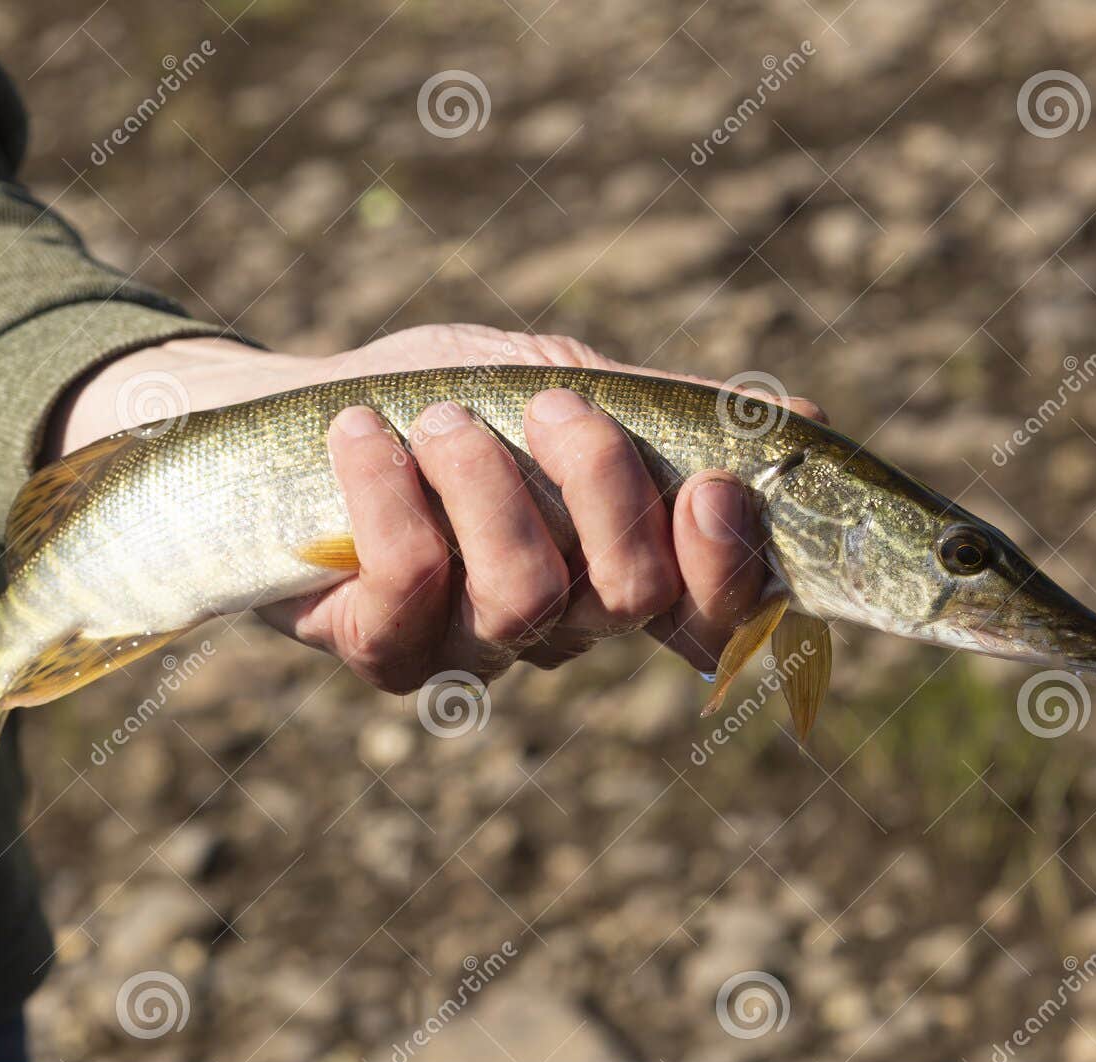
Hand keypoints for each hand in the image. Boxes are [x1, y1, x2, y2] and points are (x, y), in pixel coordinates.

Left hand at [45, 324, 826, 690]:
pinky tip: (364, 436)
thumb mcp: (554, 374)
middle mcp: (566, 625)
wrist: (294, 412)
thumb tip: (801, 417)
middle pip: (631, 597)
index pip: (714, 611)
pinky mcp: (385, 653)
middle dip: (604, 488)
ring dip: (490, 488)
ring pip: (528, 599)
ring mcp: (475, 649)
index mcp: (622, 568)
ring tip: (442, 420)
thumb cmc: (442, 393)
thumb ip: (657, 407)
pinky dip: (393, 496)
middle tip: (555, 408)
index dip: (728, 567)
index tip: (716, 487)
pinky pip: (412, 590)